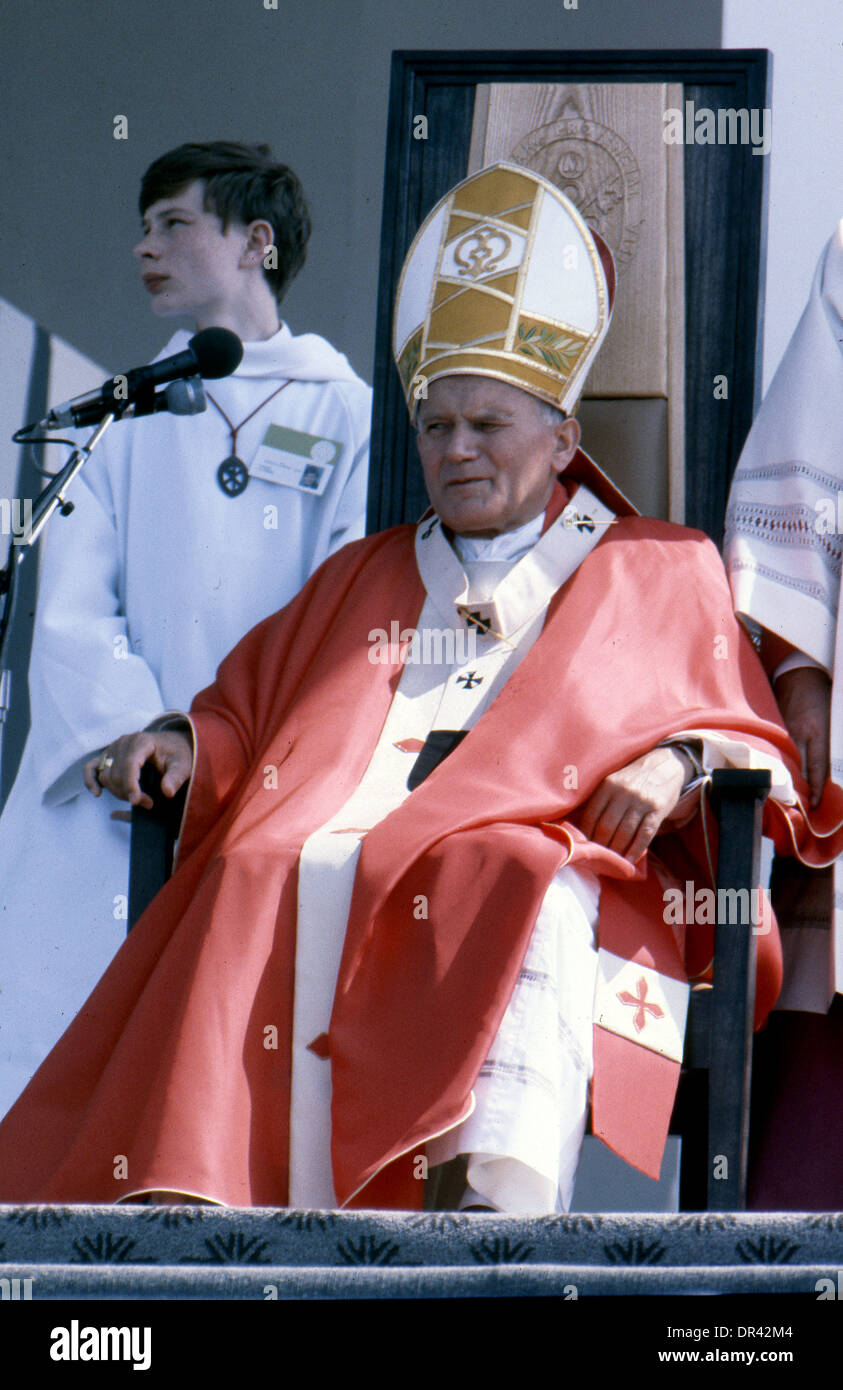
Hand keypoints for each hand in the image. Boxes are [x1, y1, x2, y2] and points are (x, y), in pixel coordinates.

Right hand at [83, 731, 192, 809]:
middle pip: (117, 774)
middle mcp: (124, 743)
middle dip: (130, 793)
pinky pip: (91, 767)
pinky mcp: (107, 756)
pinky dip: (91, 780)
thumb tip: (167, 792)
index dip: (131, 784)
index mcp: (142, 741)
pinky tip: (98, 793)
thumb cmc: (177, 754)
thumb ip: (176, 777)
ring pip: (107, 776)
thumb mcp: (183, 765)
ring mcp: (113, 748)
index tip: (136, 801)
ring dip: (119, 793)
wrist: (172, 744)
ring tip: (140, 799)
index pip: (130, 764)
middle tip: (149, 803)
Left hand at [578, 746, 690, 862]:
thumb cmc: (633, 778)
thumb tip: (582, 827)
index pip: (591, 816)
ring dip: (617, 851)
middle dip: (600, 846)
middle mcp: (623, 793)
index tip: (584, 847)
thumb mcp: (613, 780)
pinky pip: (644, 834)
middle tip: (598, 859)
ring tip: (612, 862)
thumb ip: (600, 800)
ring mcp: (641, 801)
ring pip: (624, 833)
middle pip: (606, 827)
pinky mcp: (657, 809)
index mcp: (607, 785)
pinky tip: (629, 859)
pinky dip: (635, 850)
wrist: (665, 764)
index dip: (586, 835)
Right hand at [773, 665, 830, 806]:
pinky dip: (778, 760)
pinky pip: (777, 748)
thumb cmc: (820, 697)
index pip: (816, 765)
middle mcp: (799, 733)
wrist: (799, 674)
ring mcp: (784, 730)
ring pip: (785, 758)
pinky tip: (777, 770)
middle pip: (798, 766)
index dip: (815, 785)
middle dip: (799, 787)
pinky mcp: (775, 727)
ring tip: (787, 794)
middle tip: (800, 806)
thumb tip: (822, 770)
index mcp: (817, 731)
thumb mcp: (829, 721)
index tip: (814, 802)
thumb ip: (824, 745)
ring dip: (788, 776)